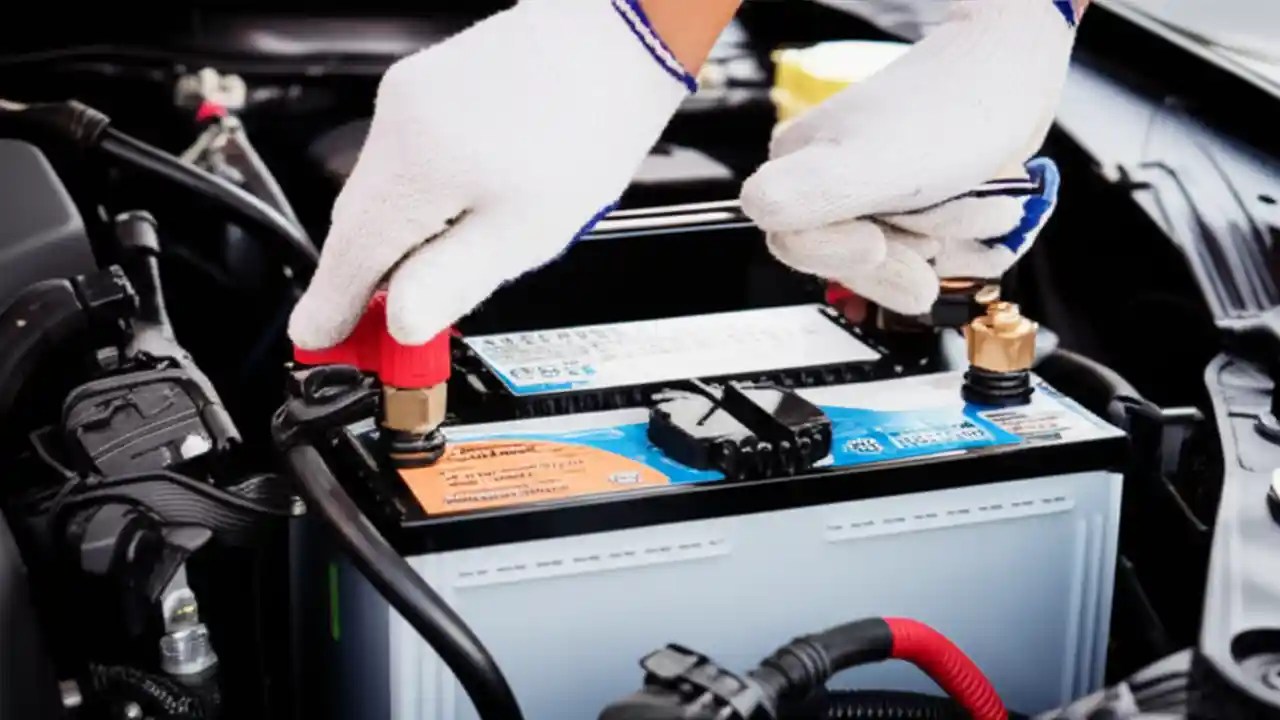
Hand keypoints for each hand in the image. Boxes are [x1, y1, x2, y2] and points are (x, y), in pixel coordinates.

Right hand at [289, 0, 694, 348]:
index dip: (332, 309)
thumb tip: (402, 322)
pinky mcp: (429, 84)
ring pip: (383, 189)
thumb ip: (453, 280)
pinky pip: (404, 157)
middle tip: (372, 333)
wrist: (619, 35)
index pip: (349, 258)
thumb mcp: (524, 232)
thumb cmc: (585, 126)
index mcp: (413, 168)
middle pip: (360, 223)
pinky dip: (416, 197)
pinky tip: (452, 215)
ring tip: (429, 280)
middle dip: (364, 281)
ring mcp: (410, 97)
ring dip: (395, 237)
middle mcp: (397, 125)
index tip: (317, 340)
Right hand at [740, 0, 1077, 314]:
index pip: (795, 249)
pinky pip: (944, 260)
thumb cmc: (948, 109)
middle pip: (857, 268)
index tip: (879, 241)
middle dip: (911, 249)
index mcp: (797, 172)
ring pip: (910, 268)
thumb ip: (802, 193)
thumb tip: (755, 209)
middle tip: (937, 214)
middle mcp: (831, 191)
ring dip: (954, 242)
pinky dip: (973, 241)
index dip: (840, 256)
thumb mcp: (866, 161)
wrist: (1017, 73)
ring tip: (970, 195)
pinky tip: (983, 204)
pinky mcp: (920, 212)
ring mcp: (879, 205)